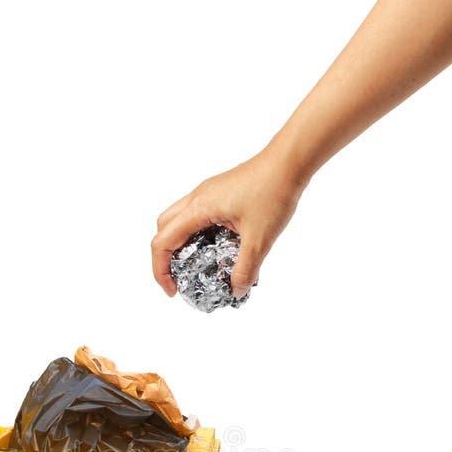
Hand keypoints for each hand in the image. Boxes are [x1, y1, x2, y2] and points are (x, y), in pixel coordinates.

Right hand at [151, 142, 306, 298]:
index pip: (163, 242)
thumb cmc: (273, 191)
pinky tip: (217, 249)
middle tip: (178, 279)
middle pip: (164, 229)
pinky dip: (197, 235)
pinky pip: (196, 215)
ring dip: (181, 245)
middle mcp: (197, 198)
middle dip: (165, 257)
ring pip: (179, 221)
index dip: (161, 270)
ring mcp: (207, 193)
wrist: (290, 161)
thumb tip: (236, 291)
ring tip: (197, 266)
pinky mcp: (219, 193)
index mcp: (199, 208)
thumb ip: (246, 269)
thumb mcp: (259, 239)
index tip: (173, 290)